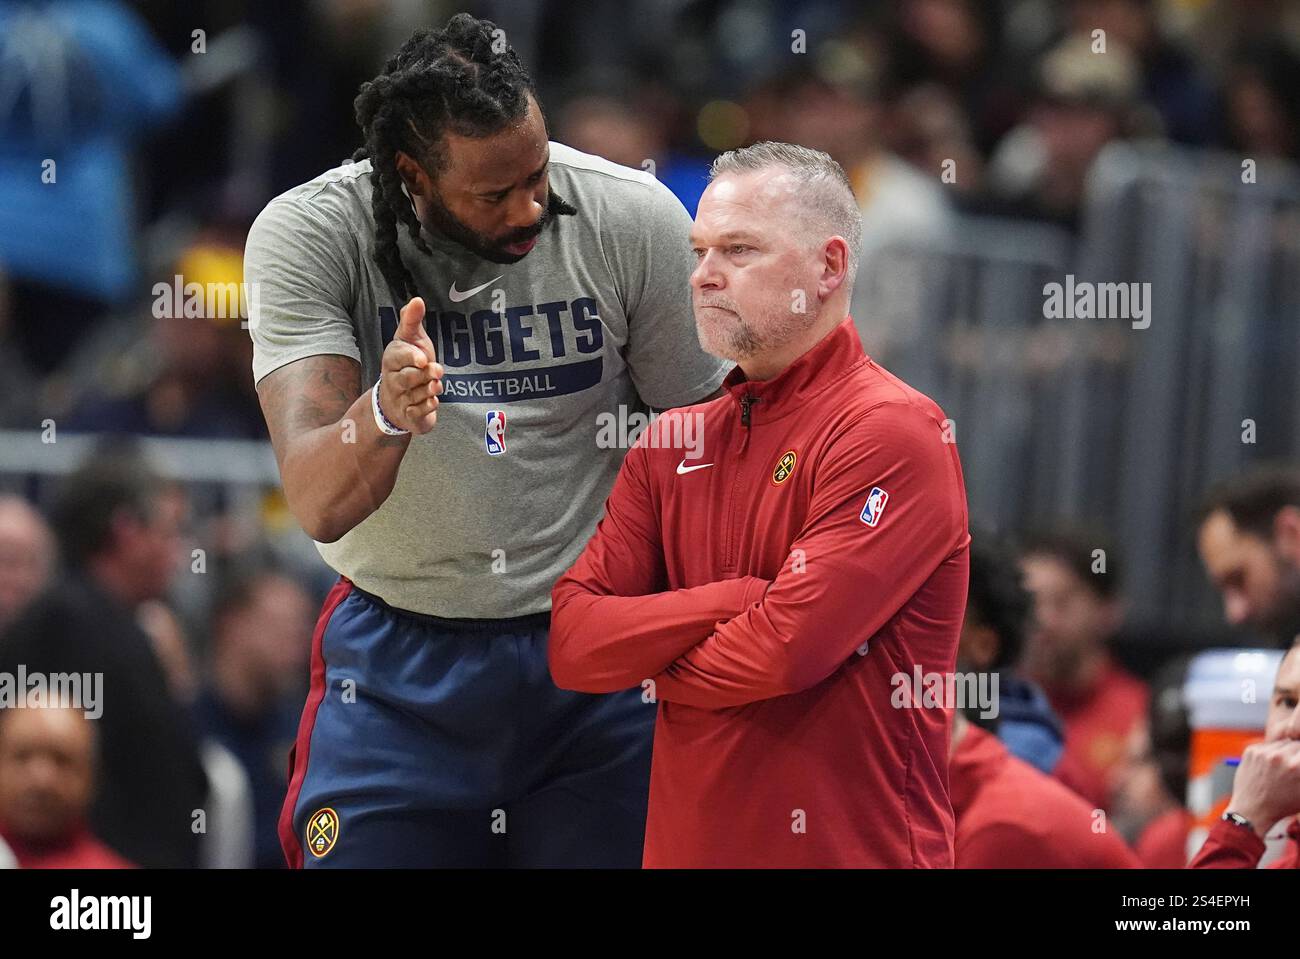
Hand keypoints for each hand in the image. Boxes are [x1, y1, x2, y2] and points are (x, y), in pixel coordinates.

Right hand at [378, 296, 442, 433]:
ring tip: (436, 386)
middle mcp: (392, 380)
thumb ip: (412, 321)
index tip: (423, 359)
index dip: (411, 357)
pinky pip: (417, 413)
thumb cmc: (408, 364)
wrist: (397, 400)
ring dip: (429, 391)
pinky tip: (433, 401)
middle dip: (425, 375)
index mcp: (392, 359)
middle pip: (408, 378)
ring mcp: (398, 399)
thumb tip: (416, 299)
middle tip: (438, 371)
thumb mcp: (410, 340)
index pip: (398, 357)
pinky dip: (427, 408)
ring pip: (415, 395)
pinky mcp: (408, 416)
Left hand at [1227, 739, 1299, 837]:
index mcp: (1296, 767)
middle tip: (1293, 766)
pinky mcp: (1251, 751)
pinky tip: (1269, 767)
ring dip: (1285, 751)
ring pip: (1282, 743)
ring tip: (1281, 767)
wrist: (1253, 809)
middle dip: (1297, 754)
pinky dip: (1270, 752)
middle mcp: (1279, 757)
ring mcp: (1263, 753)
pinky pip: (1267, 745)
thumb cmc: (1283, 804)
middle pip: (1296, 745)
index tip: (1298, 764)